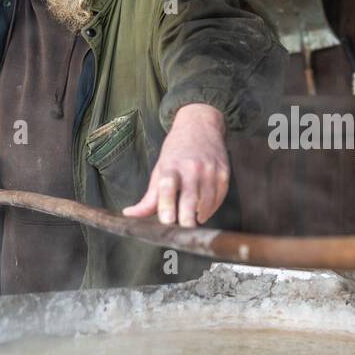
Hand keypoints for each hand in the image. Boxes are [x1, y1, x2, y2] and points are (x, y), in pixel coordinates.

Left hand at [123, 103, 228, 225]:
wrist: (200, 125)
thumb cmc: (177, 151)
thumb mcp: (160, 169)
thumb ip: (149, 197)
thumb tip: (130, 215)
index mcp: (171, 166)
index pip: (167, 186)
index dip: (166, 205)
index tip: (167, 221)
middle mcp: (191, 168)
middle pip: (190, 200)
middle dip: (186, 220)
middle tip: (181, 229)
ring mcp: (210, 171)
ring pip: (206, 204)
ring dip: (198, 217)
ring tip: (191, 218)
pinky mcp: (224, 174)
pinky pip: (218, 200)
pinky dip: (210, 209)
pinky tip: (202, 209)